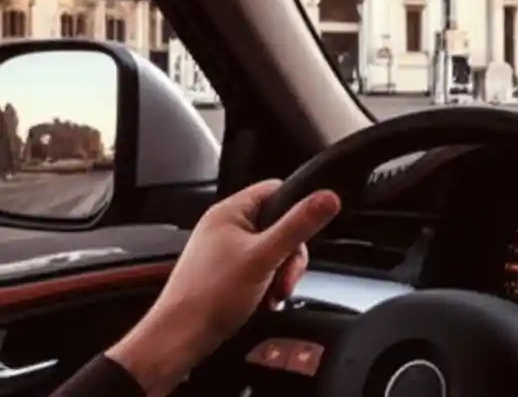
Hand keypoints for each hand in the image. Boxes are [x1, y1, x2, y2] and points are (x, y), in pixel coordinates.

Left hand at [106, 180, 340, 395]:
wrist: (181, 338)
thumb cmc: (208, 297)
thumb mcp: (265, 256)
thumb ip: (299, 225)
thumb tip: (327, 198)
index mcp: (230, 212)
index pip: (276, 190)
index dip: (297, 210)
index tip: (304, 233)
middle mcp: (226, 228)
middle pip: (280, 226)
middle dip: (289, 255)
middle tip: (284, 275)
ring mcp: (226, 251)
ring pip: (273, 251)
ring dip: (280, 274)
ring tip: (272, 292)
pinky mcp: (228, 273)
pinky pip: (261, 270)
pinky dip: (268, 285)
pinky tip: (264, 299)